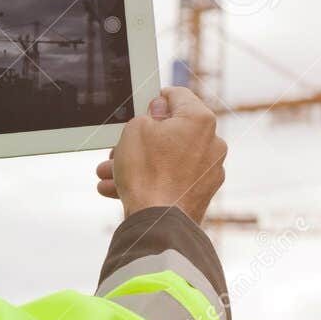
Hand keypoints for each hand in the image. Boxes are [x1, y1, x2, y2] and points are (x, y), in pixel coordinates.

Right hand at [94, 87, 226, 224]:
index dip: (155, 98)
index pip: (177, 95)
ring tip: (108, 173)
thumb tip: (157, 115)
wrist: (158, 224)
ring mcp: (209, 171)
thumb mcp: (134, 130)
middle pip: (171, 132)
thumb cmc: (147, 173)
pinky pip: (172, 180)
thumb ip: (146, 115)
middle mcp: (212, 143)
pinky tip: (118, 189)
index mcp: (200, 120)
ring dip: (138, 163)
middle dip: (140, 140)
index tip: (143, 107)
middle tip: (119, 146)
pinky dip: (150, 181)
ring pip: (168, 159)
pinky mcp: (202, 194)